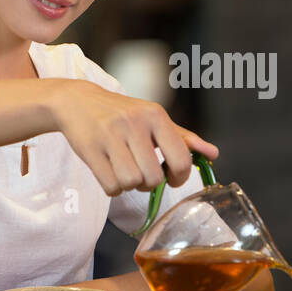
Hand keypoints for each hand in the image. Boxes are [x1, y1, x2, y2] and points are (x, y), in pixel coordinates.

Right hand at [47, 80, 218, 195]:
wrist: (78, 102)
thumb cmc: (123, 115)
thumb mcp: (154, 119)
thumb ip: (184, 138)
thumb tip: (214, 154)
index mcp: (156, 115)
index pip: (181, 159)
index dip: (180, 177)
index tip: (171, 178)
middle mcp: (134, 123)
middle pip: (154, 177)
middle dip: (149, 183)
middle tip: (143, 174)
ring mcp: (110, 136)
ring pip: (132, 183)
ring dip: (130, 186)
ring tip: (125, 171)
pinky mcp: (90, 149)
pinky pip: (111, 187)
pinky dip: (113, 188)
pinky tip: (110, 173)